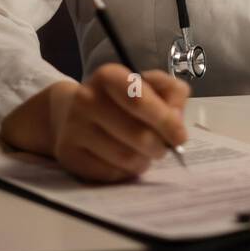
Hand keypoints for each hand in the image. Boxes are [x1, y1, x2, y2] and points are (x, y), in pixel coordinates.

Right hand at [49, 65, 190, 182]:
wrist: (68, 113)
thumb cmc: (118, 99)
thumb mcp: (147, 84)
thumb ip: (171, 93)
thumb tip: (177, 121)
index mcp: (108, 76)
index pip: (140, 100)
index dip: (166, 121)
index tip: (180, 136)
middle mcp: (87, 99)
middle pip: (137, 135)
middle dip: (159, 146)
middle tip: (164, 148)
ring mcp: (74, 129)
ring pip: (125, 158)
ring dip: (144, 161)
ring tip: (144, 154)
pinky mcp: (68, 156)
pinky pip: (110, 174)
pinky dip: (125, 172)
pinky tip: (124, 161)